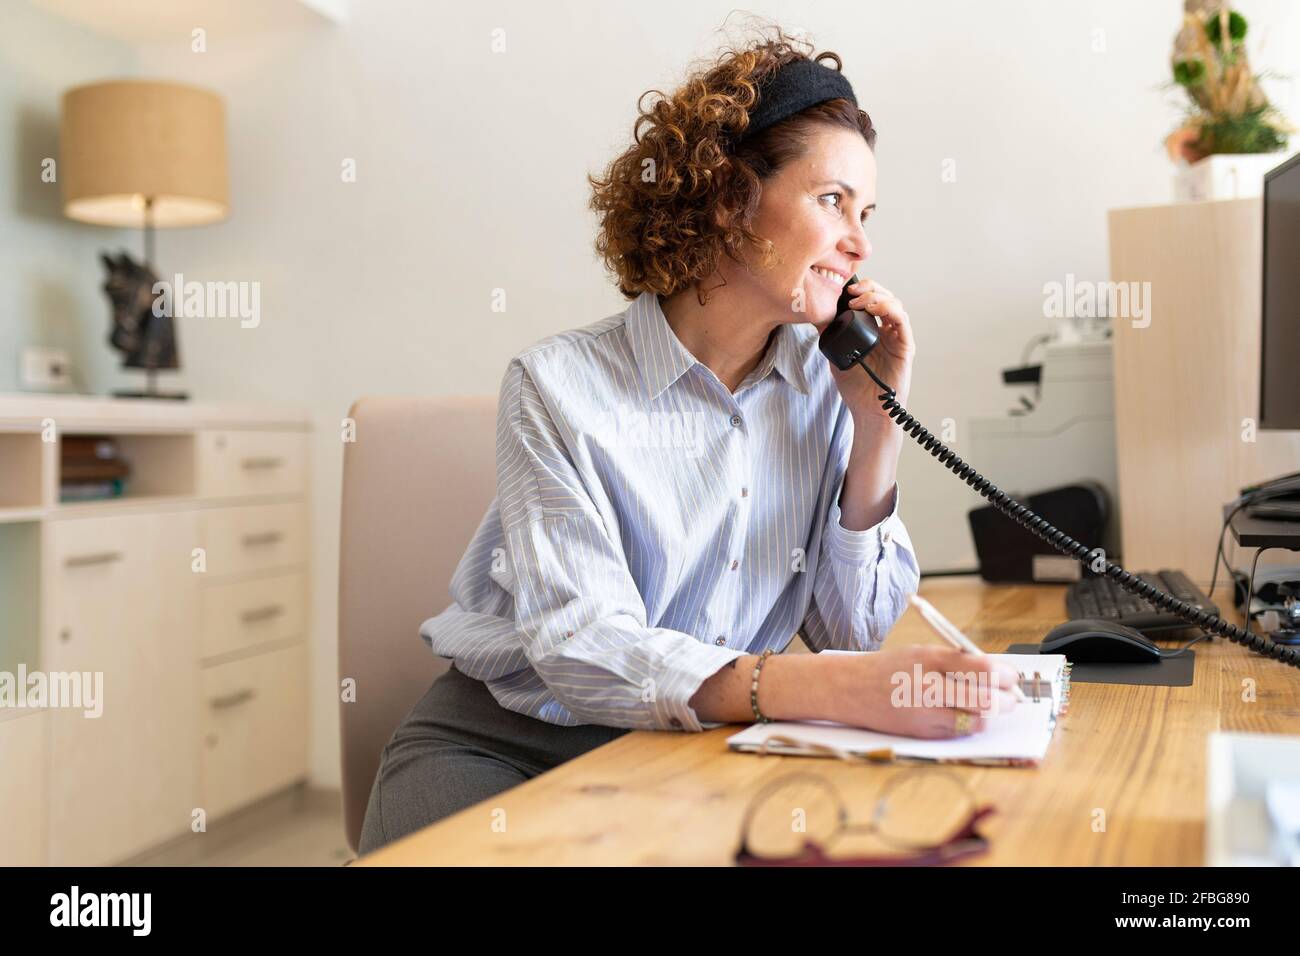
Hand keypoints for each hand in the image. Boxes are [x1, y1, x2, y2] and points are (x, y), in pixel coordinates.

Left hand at [827, 278, 914, 425]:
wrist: (868, 411)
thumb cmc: (856, 387)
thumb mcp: (835, 354)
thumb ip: (829, 335)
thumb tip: (816, 314)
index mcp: (872, 330)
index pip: (869, 300)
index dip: (859, 290)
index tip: (842, 289)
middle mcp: (886, 331)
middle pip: (883, 297)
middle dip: (868, 288)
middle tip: (850, 290)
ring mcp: (897, 337)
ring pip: (894, 304)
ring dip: (876, 296)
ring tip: (858, 300)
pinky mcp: (905, 346)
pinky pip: (902, 321)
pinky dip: (890, 309)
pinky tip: (874, 308)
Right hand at [827, 646, 1019, 738]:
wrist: (850, 689)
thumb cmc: (889, 668)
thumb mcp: (921, 652)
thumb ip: (956, 661)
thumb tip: (997, 673)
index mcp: (930, 658)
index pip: (983, 668)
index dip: (1006, 676)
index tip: (1013, 677)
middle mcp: (929, 686)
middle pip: (985, 699)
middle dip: (1006, 700)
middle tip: (1011, 698)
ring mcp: (925, 712)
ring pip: (976, 720)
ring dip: (990, 715)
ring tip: (992, 708)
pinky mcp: (922, 732)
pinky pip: (958, 732)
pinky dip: (969, 724)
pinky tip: (966, 716)